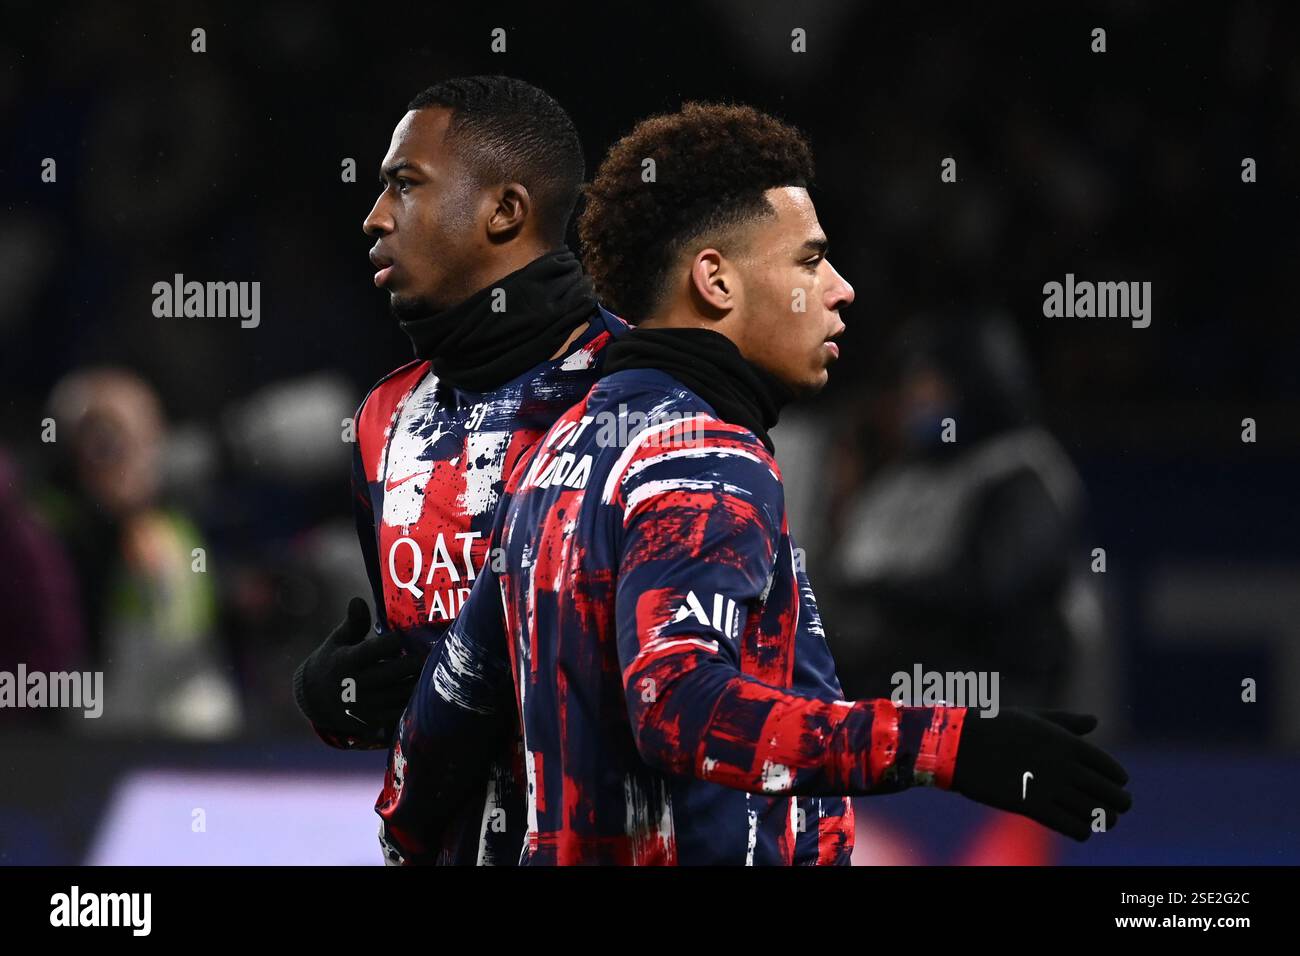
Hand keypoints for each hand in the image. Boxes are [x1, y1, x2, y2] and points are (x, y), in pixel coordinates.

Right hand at [292, 598, 424, 740]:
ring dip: (420, 680)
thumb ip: (353, 622)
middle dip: (418, 660)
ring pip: (401, 692)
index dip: (398, 640)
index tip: (414, 633)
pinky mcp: (372, 720)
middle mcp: (356, 683)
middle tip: (437, 650)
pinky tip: (426, 689)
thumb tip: (358, 600)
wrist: (313, 701)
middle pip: (396, 670)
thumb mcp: (338, 640)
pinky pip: (399, 711)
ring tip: (437, 668)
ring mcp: (365, 704)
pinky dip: (414, 701)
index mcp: (348, 661)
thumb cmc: (332, 661)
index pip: (378, 648)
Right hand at [951, 707, 1131, 840]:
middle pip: (1111, 795)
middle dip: (1119, 805)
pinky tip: (1078, 828)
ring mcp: (1048, 786)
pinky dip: (1082, 831)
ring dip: (1103, 820)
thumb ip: (1067, 722)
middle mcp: (1063, 765)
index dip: (1118, 781)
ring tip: (1098, 820)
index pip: (1112, 770)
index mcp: (1067, 742)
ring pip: (1096, 814)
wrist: (959, 744)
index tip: (1116, 786)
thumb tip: (1095, 721)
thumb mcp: (1033, 718)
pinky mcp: (1032, 806)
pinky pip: (1073, 827)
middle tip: (1115, 809)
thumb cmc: (996, 727)